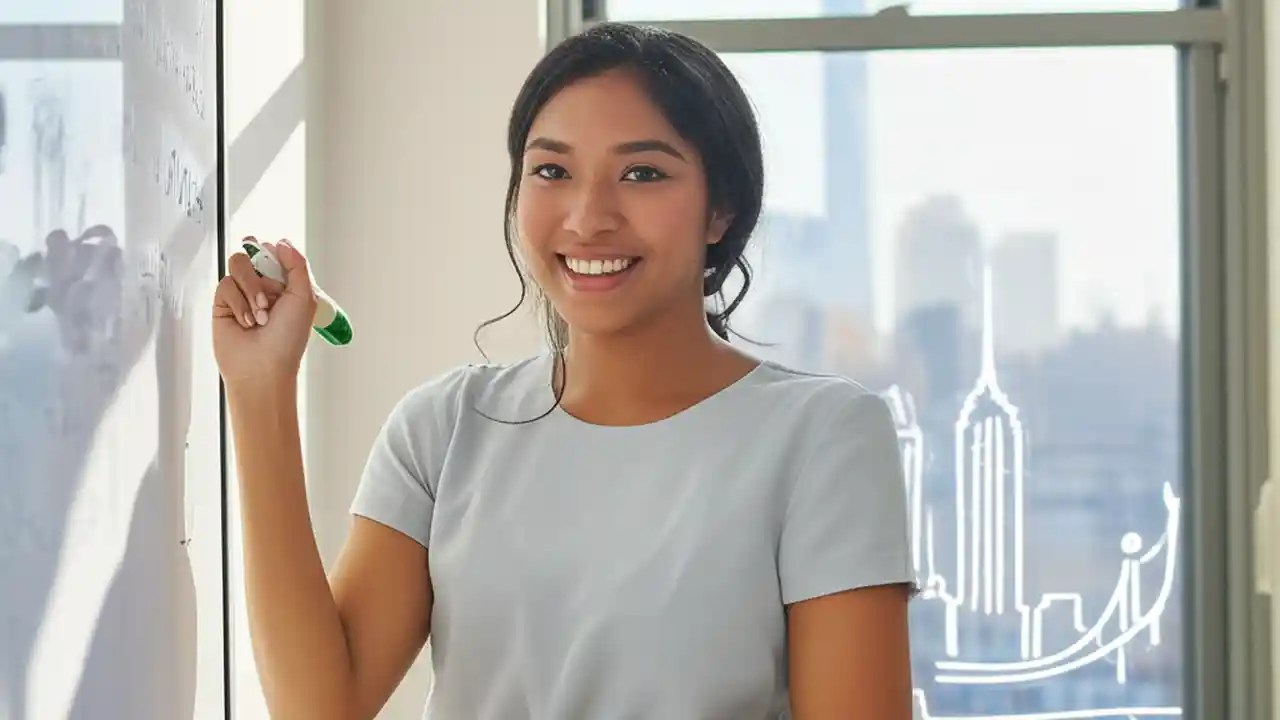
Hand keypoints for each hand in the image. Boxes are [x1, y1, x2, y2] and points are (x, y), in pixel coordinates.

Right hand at [213, 237, 316, 390]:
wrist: (262, 367)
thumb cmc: (287, 339)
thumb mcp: (305, 297)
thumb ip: (297, 265)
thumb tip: (282, 242)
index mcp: (286, 285)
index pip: (276, 253)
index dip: (274, 252)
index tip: (277, 258)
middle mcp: (264, 287)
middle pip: (254, 253)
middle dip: (264, 275)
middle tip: (270, 298)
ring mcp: (242, 294)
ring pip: (239, 265)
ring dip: (252, 289)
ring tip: (260, 315)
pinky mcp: (223, 304)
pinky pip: (226, 284)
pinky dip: (238, 302)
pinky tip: (246, 322)